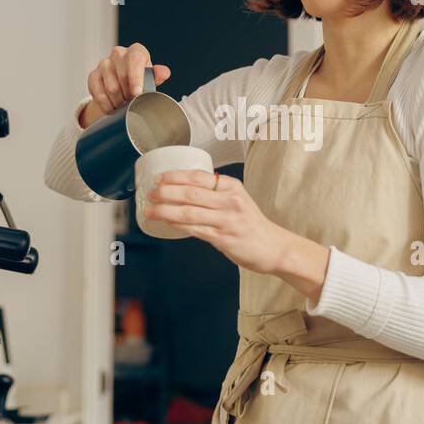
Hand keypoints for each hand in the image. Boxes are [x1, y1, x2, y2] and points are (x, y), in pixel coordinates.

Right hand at [80, 43, 172, 126]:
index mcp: (136, 51)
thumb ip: (157, 75)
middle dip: (129, 95)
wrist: (122, 85)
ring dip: (119, 102)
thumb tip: (164, 72)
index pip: (135, 60)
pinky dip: (107, 105)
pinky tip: (112, 107)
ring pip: (111, 88)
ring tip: (124, 105)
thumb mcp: (150, 78)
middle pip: (122, 77)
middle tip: (133, 103)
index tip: (137, 93)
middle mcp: (119, 54)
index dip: (136, 78)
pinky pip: (98, 94)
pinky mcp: (93, 75)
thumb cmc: (139, 79)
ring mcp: (104, 64)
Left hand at [144, 169, 288, 273]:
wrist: (274, 247)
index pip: (198, 176)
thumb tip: (185, 191)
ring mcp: (227, 220)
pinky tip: (166, 223)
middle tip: (150, 193)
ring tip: (150, 210)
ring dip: (165, 211)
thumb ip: (216, 194)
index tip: (159, 178)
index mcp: (232, 187)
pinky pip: (195, 230)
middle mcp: (230, 201)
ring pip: (188, 212)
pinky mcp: (223, 238)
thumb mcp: (238, 200)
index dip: (174, 176)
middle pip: (190, 193)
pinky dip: (177, 225)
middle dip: (165, 192)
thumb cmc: (252, 224)